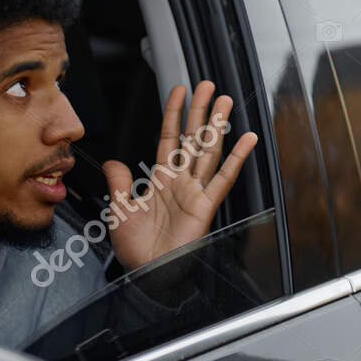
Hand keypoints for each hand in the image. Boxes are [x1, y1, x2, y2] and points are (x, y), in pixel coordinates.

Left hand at [103, 80, 259, 270]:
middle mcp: (181, 181)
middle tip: (209, 85)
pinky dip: (238, 158)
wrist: (148, 275)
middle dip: (200, 111)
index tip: (180, 90)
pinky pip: (223, 178)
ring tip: (225, 101)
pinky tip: (247, 139)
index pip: (170, 138)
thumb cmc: (136, 249)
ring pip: (209, 151)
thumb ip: (119, 184)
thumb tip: (113, 162)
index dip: (175, 114)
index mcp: (162, 180)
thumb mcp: (119, 211)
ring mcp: (195, 192)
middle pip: (193, 138)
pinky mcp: (206, 206)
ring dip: (217, 126)